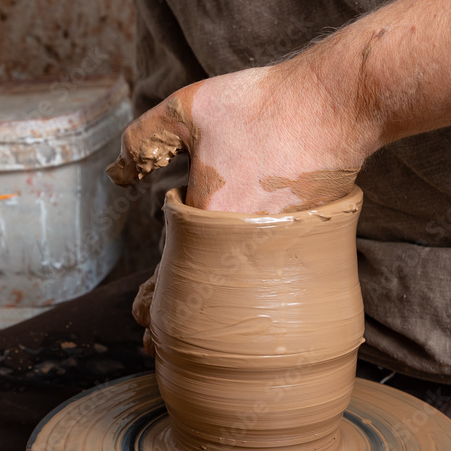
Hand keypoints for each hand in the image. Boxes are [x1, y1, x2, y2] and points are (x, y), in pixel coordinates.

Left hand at [110, 61, 375, 352]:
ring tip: (199, 339)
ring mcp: (280, 248)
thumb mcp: (186, 109)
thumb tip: (116, 175)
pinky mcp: (309, 241)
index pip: (170, 278)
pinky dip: (257, 296)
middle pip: (205, 302)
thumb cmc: (262, 106)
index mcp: (207, 221)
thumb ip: (141, 139)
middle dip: (179, 324)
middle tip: (159, 344)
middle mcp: (245, 245)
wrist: (334, 107)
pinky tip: (249, 304)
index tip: (140, 311)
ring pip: (241, 299)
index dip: (152, 301)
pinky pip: (274, 281)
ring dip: (218, 320)